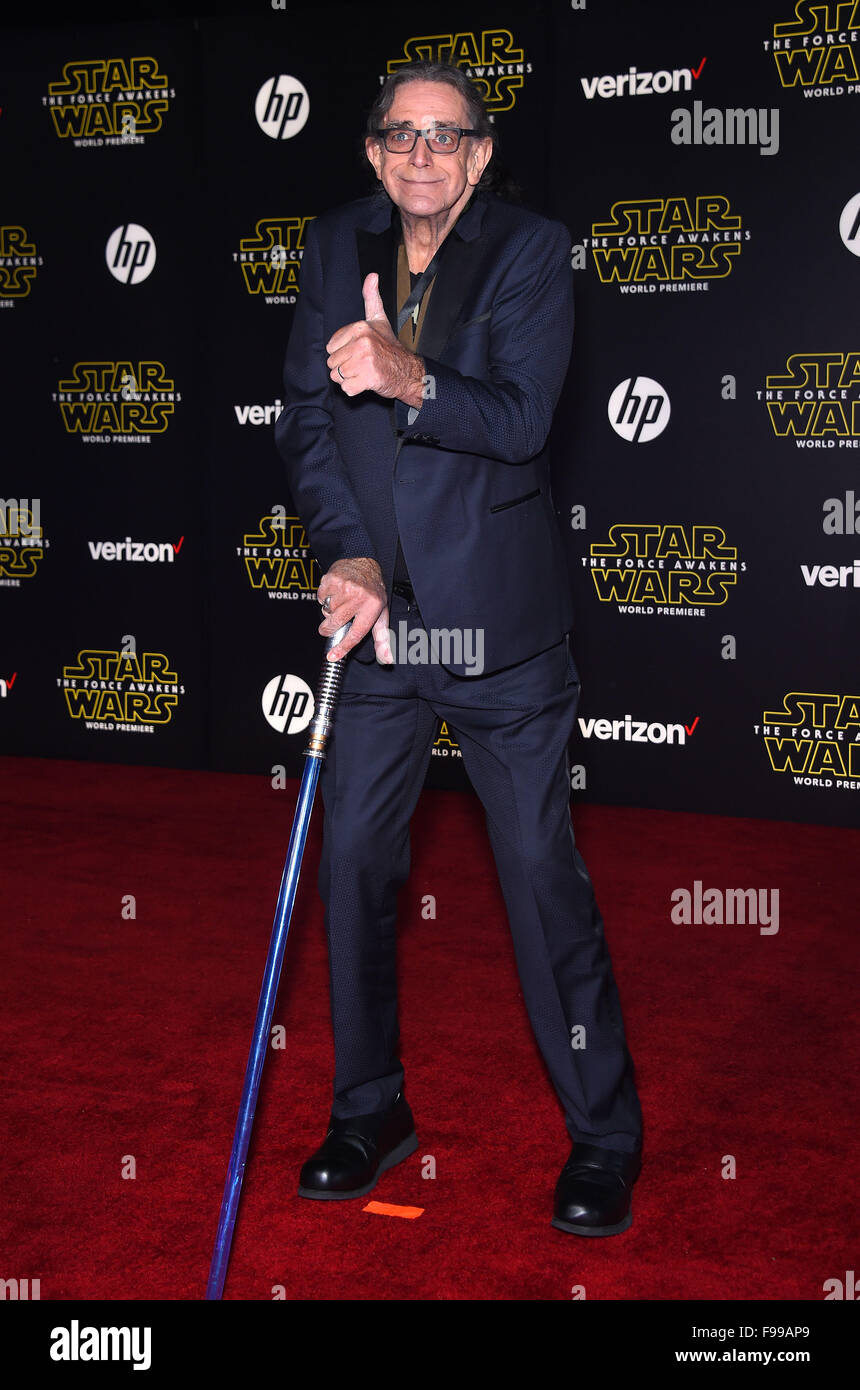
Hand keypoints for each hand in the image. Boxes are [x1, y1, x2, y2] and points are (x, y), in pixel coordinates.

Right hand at [317, 557, 392, 663]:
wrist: (364, 562)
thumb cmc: (373, 591)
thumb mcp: (381, 613)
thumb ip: (382, 637)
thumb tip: (386, 659)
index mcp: (372, 607)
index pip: (356, 633)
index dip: (343, 647)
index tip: (332, 656)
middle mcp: (358, 597)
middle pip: (335, 623)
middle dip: (329, 628)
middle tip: (333, 623)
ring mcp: (343, 587)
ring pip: (326, 611)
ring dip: (330, 610)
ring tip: (340, 601)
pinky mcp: (331, 580)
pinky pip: (320, 598)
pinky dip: (324, 598)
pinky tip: (335, 592)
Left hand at [327, 273, 424, 405]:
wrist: (408, 371)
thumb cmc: (390, 347)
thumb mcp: (379, 319)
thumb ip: (372, 298)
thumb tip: (372, 275)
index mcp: (360, 328)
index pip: (330, 347)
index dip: (342, 353)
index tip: (359, 352)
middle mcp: (362, 342)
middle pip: (332, 363)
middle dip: (344, 367)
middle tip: (362, 364)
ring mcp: (365, 361)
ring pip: (337, 376)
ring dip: (349, 379)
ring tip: (364, 372)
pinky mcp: (368, 378)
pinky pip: (347, 389)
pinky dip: (354, 390)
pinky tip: (366, 382)